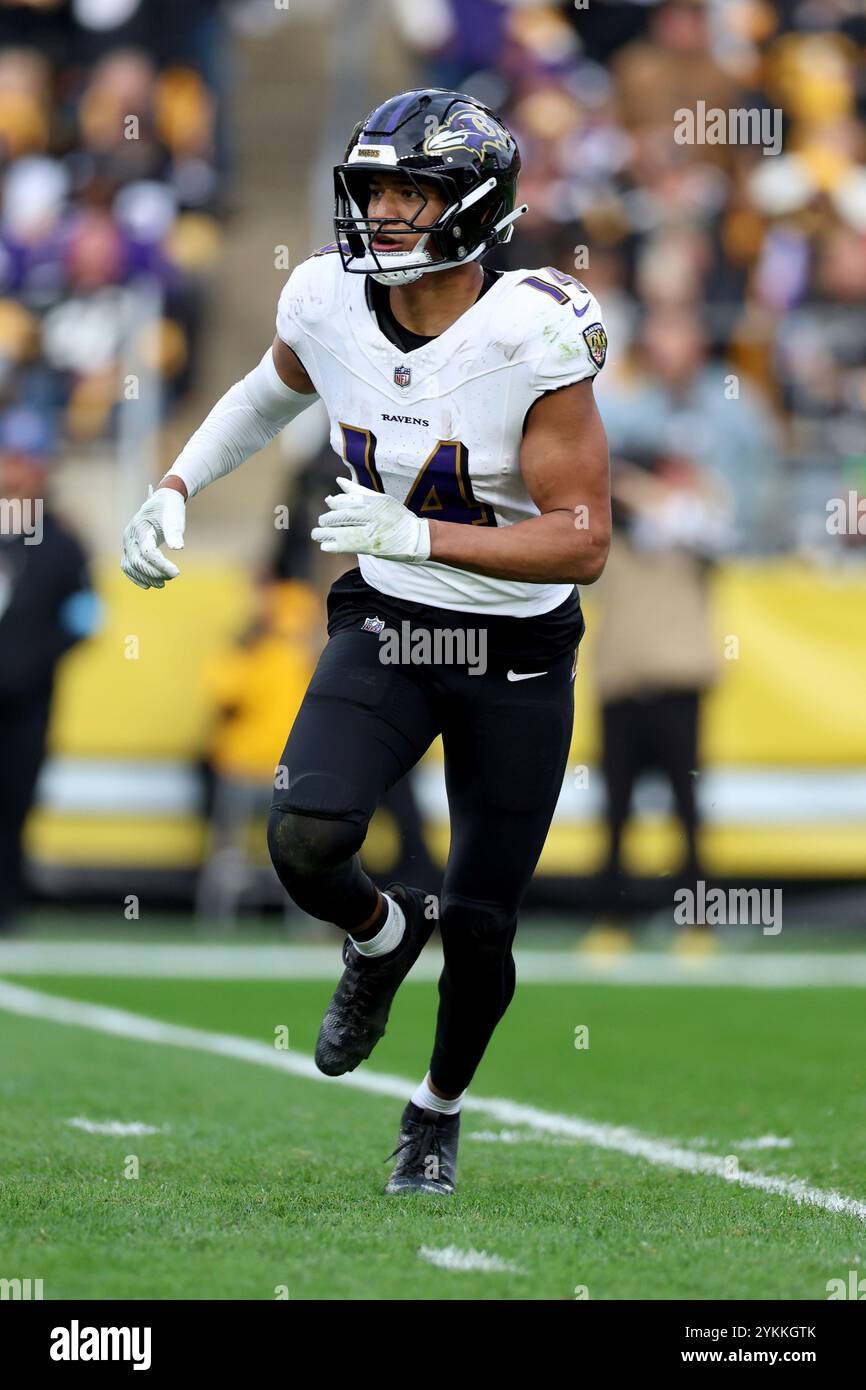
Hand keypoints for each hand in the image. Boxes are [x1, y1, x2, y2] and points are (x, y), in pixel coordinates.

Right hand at [121, 485, 185, 588]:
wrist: (161, 502)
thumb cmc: (169, 508)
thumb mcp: (174, 515)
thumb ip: (174, 531)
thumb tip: (178, 548)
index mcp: (139, 526)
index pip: (148, 551)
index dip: (161, 564)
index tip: (177, 573)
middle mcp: (129, 536)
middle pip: (137, 561)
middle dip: (154, 573)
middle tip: (173, 576)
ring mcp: (127, 543)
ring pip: (130, 567)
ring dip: (146, 577)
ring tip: (163, 583)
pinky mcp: (129, 549)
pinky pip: (127, 567)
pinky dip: (137, 577)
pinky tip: (149, 584)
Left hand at [311, 476, 430, 561]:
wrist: (417, 537)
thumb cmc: (397, 517)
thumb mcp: (380, 499)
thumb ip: (358, 492)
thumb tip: (338, 481)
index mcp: (373, 502)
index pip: (347, 501)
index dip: (335, 503)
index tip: (329, 504)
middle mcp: (372, 515)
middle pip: (342, 516)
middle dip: (328, 520)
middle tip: (321, 522)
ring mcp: (371, 531)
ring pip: (342, 530)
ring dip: (326, 533)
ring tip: (317, 534)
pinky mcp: (371, 546)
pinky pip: (349, 545)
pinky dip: (335, 545)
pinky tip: (325, 546)